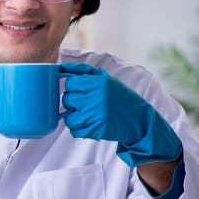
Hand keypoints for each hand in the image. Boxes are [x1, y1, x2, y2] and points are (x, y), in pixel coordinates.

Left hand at [59, 63, 181, 167]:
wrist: (139, 119)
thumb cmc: (119, 96)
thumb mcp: (105, 78)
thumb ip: (82, 71)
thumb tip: (60, 68)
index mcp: (98, 83)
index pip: (70, 84)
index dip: (74, 88)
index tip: (81, 92)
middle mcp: (96, 98)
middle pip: (67, 100)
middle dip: (74, 103)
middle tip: (86, 104)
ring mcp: (95, 115)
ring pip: (68, 117)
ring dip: (74, 117)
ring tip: (87, 115)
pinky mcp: (96, 129)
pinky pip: (75, 131)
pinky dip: (79, 129)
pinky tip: (90, 123)